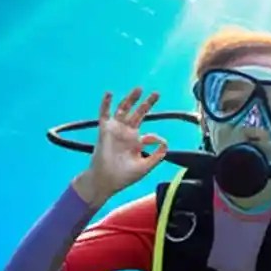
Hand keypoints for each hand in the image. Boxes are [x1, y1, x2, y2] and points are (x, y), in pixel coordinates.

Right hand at [74, 88, 168, 205]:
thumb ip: (157, 156)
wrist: (106, 181)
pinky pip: (104, 114)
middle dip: (147, 104)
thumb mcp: (145, 166)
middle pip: (138, 114)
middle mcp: (127, 134)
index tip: (160, 143)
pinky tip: (109, 93)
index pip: (150, 135)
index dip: (157, 139)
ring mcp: (116, 130)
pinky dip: (106, 103)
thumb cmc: (123, 176)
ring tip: (139, 89)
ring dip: (131, 99)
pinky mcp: (105, 130)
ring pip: (124, 110)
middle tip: (156, 94)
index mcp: (136, 143)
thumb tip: (166, 144)